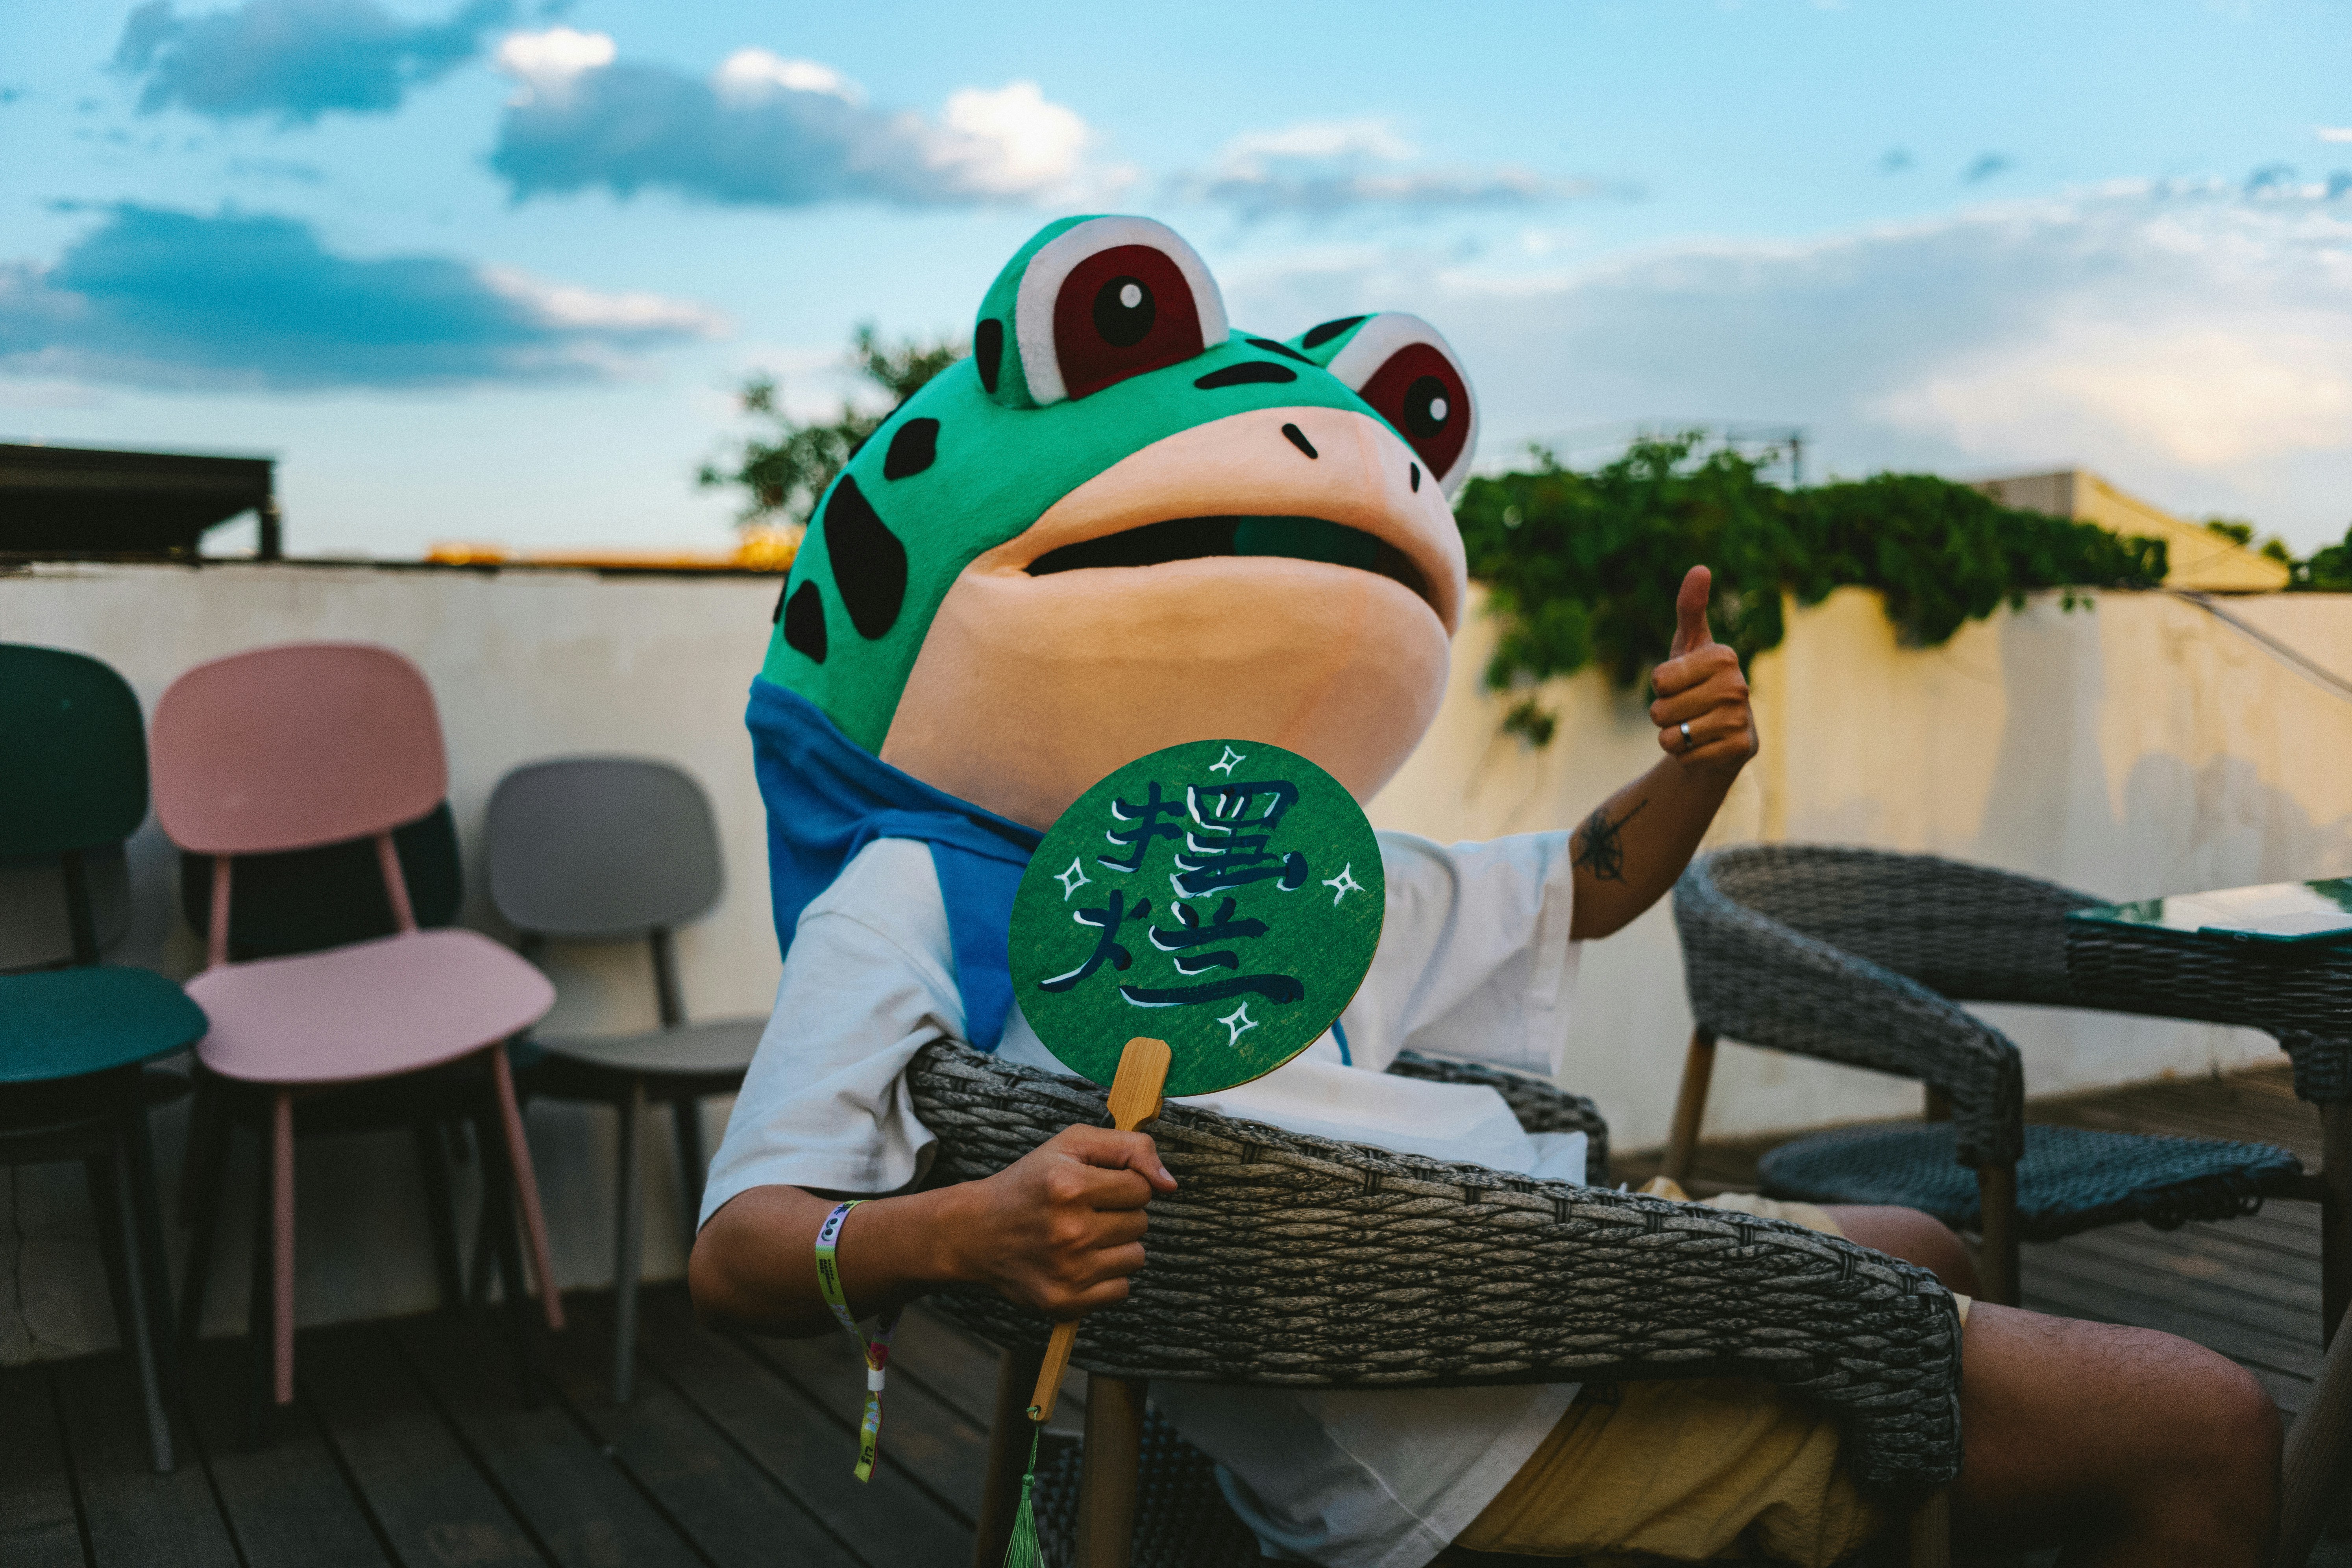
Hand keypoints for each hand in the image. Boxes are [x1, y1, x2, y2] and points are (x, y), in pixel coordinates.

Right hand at [936, 1124, 1176, 1319]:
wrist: (977, 1232)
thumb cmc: (1031, 1183)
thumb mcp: (1072, 1144)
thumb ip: (1129, 1147)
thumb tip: (1170, 1185)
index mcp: (1069, 1186)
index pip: (1142, 1187)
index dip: (1123, 1183)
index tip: (1094, 1186)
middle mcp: (1069, 1231)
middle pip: (1140, 1222)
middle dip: (1119, 1213)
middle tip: (1082, 1211)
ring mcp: (1067, 1271)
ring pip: (1136, 1257)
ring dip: (1117, 1245)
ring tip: (1081, 1236)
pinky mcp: (1065, 1302)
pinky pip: (1122, 1289)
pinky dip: (1107, 1276)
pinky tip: (1079, 1262)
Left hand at [1648, 565, 1757, 776]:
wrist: (1719, 736)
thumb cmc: (1697, 685)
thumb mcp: (1688, 646)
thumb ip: (1689, 609)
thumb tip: (1700, 568)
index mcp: (1723, 657)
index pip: (1658, 679)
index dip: (1660, 687)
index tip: (1679, 684)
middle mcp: (1737, 686)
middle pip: (1661, 710)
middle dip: (1663, 715)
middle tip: (1685, 710)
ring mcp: (1741, 720)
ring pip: (1671, 737)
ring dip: (1672, 737)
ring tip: (1693, 728)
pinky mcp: (1741, 750)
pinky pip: (1686, 757)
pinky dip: (1686, 756)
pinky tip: (1704, 746)